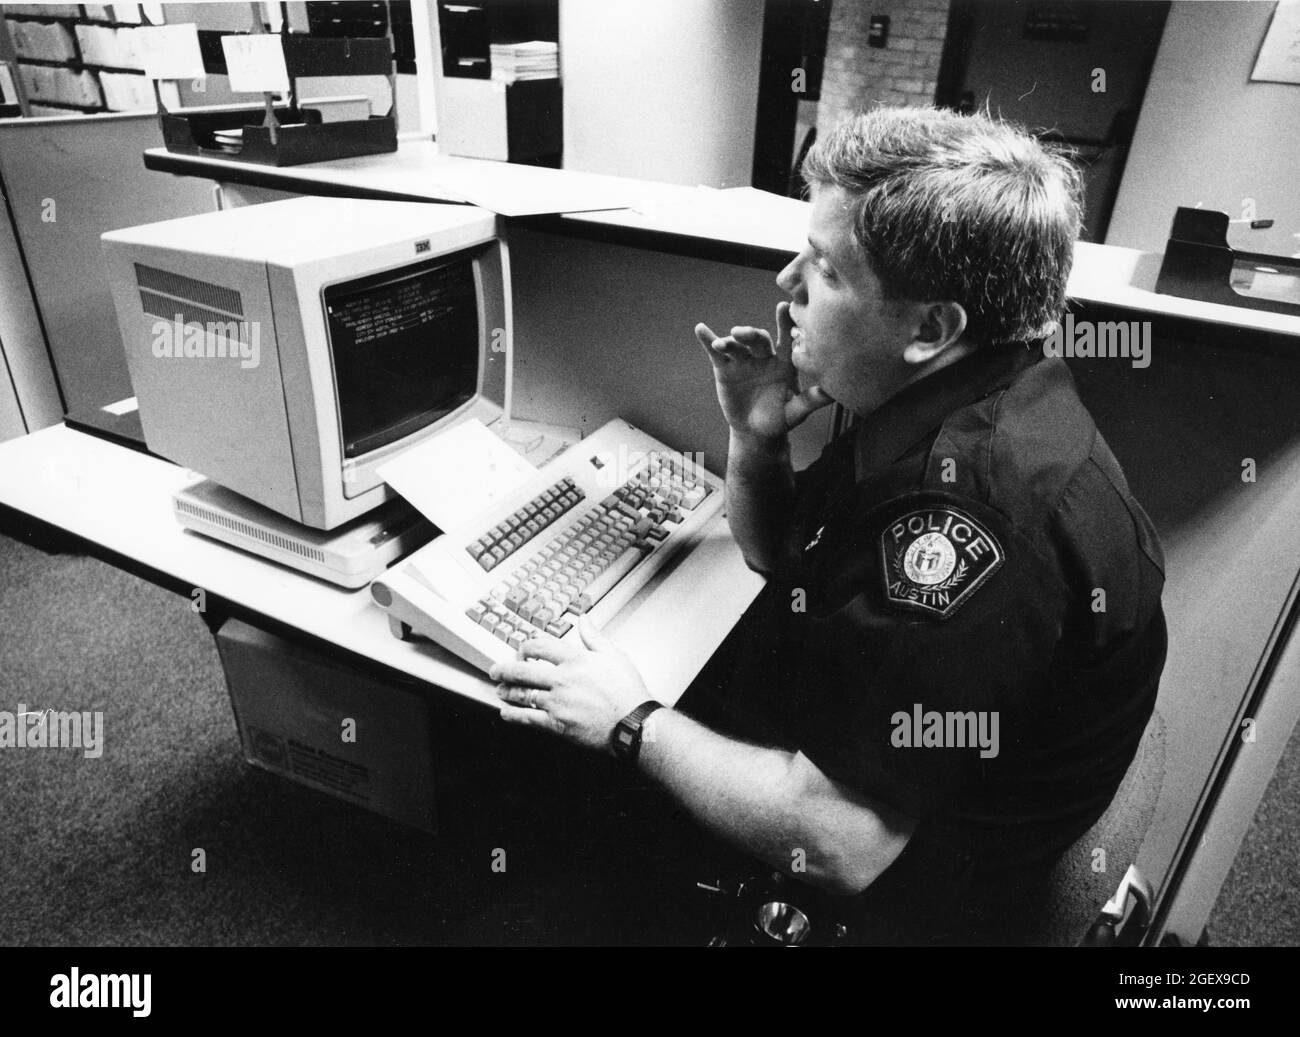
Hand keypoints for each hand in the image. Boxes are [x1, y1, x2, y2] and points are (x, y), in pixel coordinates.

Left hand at [491, 616, 650, 753]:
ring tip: (500, 690)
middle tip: (495, 670)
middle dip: (504, 670)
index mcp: (575, 660)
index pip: (540, 647)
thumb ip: (594, 636)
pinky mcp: (557, 724)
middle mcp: (562, 679)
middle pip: (523, 671)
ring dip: (507, 691)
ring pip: (522, 694)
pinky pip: (528, 718)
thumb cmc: (628, 691)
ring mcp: (557, 702)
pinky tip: (506, 712)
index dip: (526, 647)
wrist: (633, 723)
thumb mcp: (614, 655)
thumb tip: (584, 619)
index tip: (522, 649)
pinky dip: (513, 715)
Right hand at [695, 300, 831, 441]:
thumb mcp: (795, 412)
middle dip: (750, 334)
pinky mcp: (725, 368)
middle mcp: (764, 356)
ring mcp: (744, 361)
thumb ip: (811, 400)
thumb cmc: (780, 419)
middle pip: (758, 339)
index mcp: (784, 362)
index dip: (785, 323)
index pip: (786, 338)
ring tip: (722, 344)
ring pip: (737, 345)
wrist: (755, 432)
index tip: (784, 307)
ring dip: (729, 341)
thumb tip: (833, 392)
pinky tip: (700, 329)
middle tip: (743, 333)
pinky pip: (716, 352)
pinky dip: (708, 340)